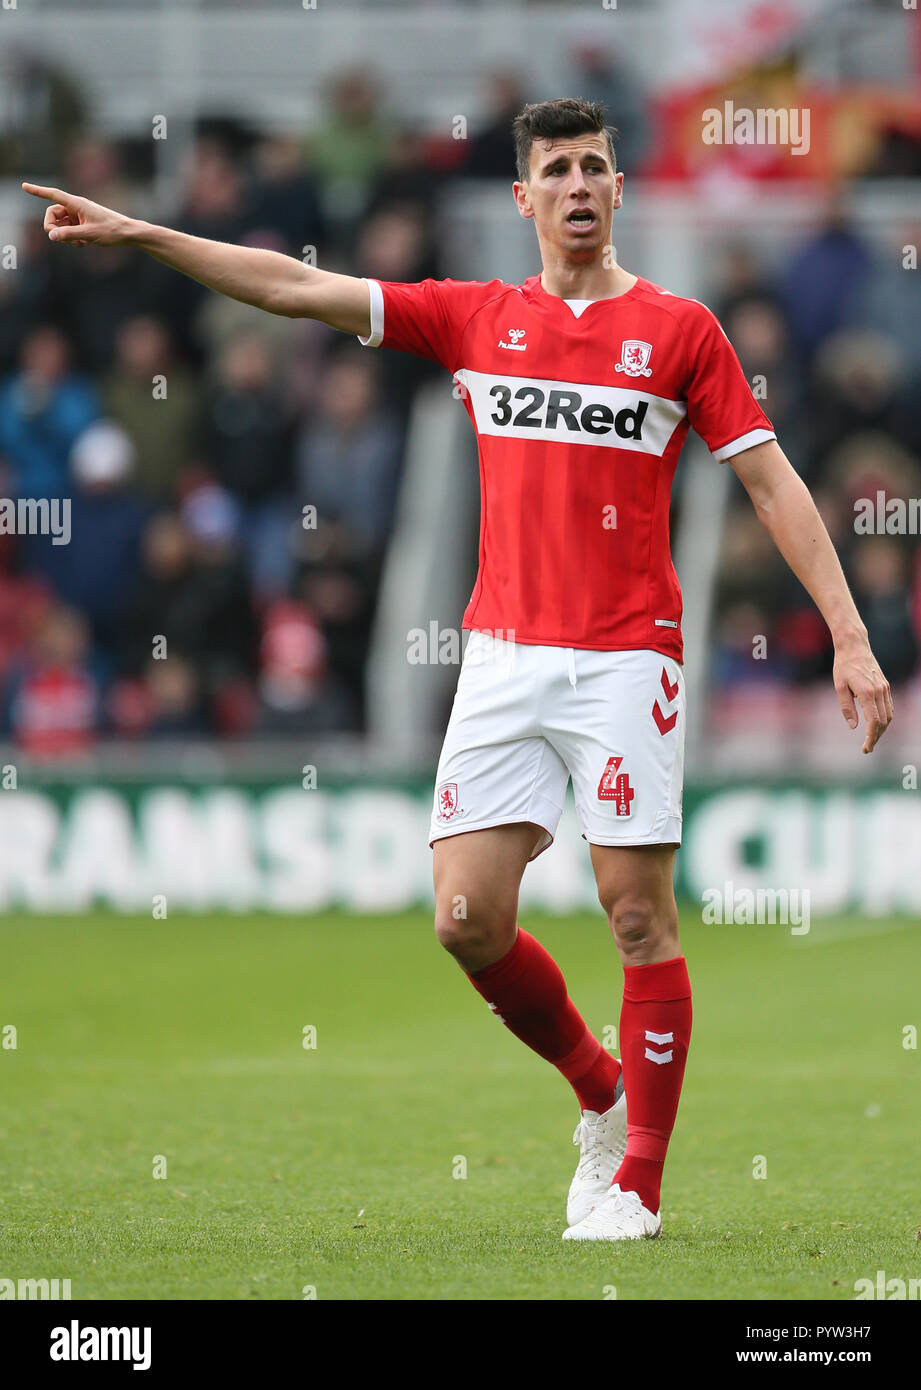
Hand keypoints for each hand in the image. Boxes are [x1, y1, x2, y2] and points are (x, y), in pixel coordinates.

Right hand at [21, 183, 133, 247]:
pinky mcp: (83, 223)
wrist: (129, 234)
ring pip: (60, 224)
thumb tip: (50, 235)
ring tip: (80, 243)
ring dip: (65, 236)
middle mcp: (76, 207)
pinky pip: (69, 230)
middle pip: (52, 215)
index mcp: (77, 204)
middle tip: (64, 239)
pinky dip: (73, 238)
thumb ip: (68, 235)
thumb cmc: (112, 231)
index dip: (38, 191)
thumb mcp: (89, 235)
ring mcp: (79, 215)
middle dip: (54, 228)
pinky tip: (85, 244)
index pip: (53, 195)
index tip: (24, 186)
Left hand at [833, 636, 892, 753]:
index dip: (871, 738)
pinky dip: (885, 719)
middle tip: (867, 748)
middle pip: (883, 722)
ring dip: (881, 729)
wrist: (854, 647)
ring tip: (871, 739)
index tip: (866, 748)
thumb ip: (846, 707)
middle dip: (876, 737)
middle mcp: (879, 691)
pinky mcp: (885, 686)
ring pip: (889, 715)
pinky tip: (877, 725)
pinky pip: (889, 707)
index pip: (874, 722)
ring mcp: (885, 688)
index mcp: (867, 693)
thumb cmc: (843, 666)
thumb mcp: (839, 687)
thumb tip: (853, 726)